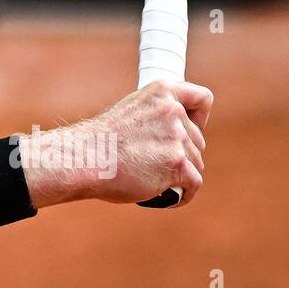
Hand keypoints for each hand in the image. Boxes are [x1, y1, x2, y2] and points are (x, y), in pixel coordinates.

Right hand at [18, 80, 213, 207]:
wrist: (86, 158)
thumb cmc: (104, 140)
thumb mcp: (132, 111)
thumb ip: (158, 116)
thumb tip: (179, 137)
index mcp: (163, 91)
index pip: (203, 99)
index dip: (198, 117)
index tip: (188, 128)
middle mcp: (173, 111)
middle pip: (198, 140)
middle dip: (182, 153)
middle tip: (156, 162)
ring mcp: (176, 138)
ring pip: (195, 163)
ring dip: (180, 174)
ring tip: (155, 178)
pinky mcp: (177, 164)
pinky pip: (194, 184)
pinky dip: (184, 193)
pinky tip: (171, 195)